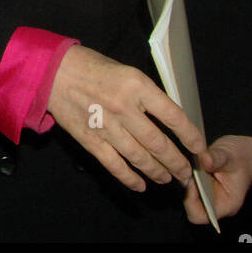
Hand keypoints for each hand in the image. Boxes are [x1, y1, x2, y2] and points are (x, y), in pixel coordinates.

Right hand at [46, 45, 205, 191]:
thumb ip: (147, 95)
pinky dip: (129, 178)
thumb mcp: (126, 72)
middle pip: (159, 144)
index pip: (174, 117)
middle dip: (178, 163)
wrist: (51, 71)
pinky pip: (114, 165)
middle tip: (187, 174)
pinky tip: (140, 185)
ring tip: (168, 179)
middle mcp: (123, 107)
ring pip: (140, 158)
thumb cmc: (90, 67)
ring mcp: (106, 126)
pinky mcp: (89, 139)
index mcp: (136, 86)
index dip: (191, 137)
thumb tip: (171, 121)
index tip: (199, 149)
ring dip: (158, 172)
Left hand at [183, 136, 251, 222]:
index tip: (190, 181)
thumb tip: (203, 159)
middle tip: (186, 170)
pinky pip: (186, 183)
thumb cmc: (242, 155)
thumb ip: (216, 158)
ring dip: (184, 180)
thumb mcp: (230, 155)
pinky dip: (184, 174)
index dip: (190, 201)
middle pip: (190, 206)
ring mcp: (207, 193)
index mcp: (227, 204)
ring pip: (186, 193)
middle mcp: (216, 202)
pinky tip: (186, 161)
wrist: (246, 146)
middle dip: (185, 189)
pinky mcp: (201, 183)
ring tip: (187, 164)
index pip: (200, 215)